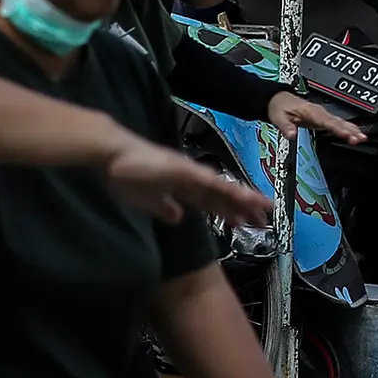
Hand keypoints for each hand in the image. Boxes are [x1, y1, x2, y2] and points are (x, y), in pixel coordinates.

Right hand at [103, 138, 274, 225]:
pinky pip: (204, 179)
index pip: (212, 201)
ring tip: (261, 206)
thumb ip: (164, 207)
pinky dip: (220, 186)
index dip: (231, 211)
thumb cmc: (125, 175)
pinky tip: (235, 193)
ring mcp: (187, 171)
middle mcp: (191, 178)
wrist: (111, 155)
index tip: (248, 222)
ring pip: (220, 186)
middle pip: (223, 195)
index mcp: (183, 187)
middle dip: (244, 207)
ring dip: (241, 196)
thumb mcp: (148, 200)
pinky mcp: (179, 167)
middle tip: (266, 219)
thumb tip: (178, 217)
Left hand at [266, 91, 365, 145]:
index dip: (338, 128)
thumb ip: (286, 127)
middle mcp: (319, 112)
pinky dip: (347, 128)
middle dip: (350, 130)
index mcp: (310, 111)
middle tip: (360, 138)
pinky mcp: (322, 119)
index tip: (347, 134)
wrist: (278, 100)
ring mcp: (322, 115)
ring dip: (352, 129)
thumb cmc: (280, 106)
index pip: (327, 121)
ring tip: (362, 138)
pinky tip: (354, 134)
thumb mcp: (278, 117)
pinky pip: (338, 123)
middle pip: (337, 121)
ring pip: (340, 122)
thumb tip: (291, 135)